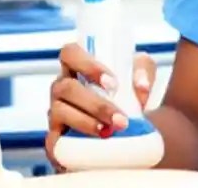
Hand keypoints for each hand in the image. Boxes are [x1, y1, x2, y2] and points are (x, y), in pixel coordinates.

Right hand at [45, 43, 157, 170]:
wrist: (130, 136)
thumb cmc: (128, 98)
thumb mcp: (140, 78)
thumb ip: (143, 73)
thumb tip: (141, 87)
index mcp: (77, 68)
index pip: (70, 53)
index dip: (87, 65)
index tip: (112, 83)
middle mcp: (62, 88)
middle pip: (66, 87)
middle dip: (95, 104)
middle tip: (120, 119)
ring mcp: (56, 114)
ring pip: (60, 111)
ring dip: (86, 121)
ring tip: (110, 131)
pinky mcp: (55, 142)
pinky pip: (54, 140)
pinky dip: (73, 142)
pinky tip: (94, 144)